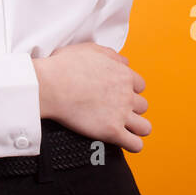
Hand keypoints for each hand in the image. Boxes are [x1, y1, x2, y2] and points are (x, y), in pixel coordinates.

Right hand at [33, 42, 150, 152]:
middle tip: (116, 110)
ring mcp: (121, 113)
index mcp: (122, 74)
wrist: (50, 85)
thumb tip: (123, 61)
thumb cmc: (64, 67)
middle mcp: (126, 94)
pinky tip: (124, 142)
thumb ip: (111, 55)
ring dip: (137, 128)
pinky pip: (135, 144)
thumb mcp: (90, 49)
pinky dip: (132, 144)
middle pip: (142, 106)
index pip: (140, 85)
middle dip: (131, 108)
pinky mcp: (112, 131)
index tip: (119, 94)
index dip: (129, 90)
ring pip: (144, 127)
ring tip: (125, 129)